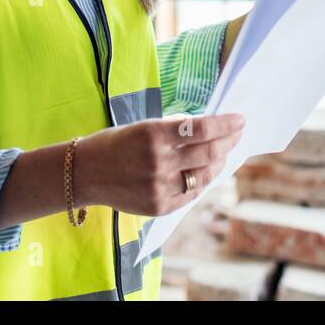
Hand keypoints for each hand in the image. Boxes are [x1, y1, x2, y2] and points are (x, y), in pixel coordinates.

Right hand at [72, 113, 245, 215]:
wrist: (85, 173)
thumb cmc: (115, 144)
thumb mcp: (143, 127)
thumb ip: (174, 130)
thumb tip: (207, 129)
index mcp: (154, 135)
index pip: (201, 128)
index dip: (225, 124)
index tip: (239, 119)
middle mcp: (159, 161)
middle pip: (208, 152)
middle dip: (229, 141)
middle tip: (239, 133)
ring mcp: (160, 186)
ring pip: (204, 175)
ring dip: (220, 161)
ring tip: (227, 152)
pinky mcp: (159, 206)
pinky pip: (192, 193)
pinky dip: (203, 180)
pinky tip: (208, 171)